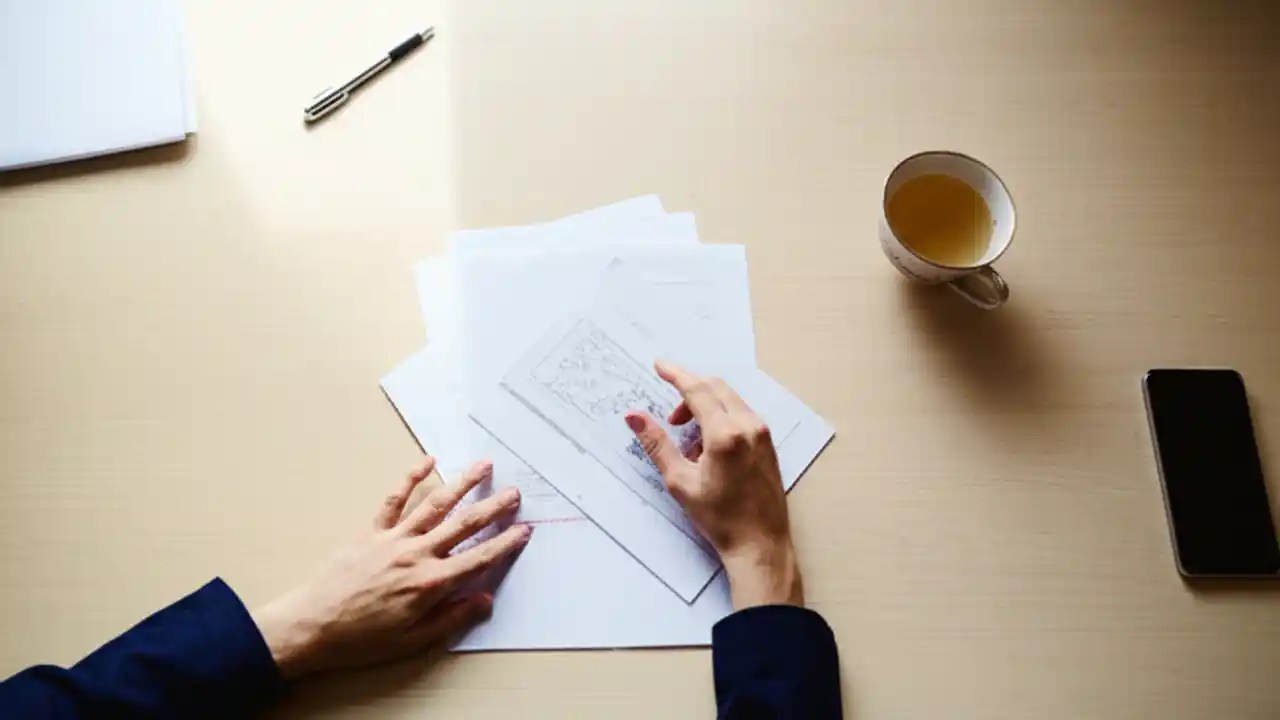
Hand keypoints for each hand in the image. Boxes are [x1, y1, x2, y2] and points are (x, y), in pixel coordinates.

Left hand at [252, 457, 530, 678]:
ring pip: (436, 505)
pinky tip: (428, 462)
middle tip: (515, 492)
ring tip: (483, 466)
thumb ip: (452, 618)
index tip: (524, 530)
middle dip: (493, 507)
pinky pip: (394, 500)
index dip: (505, 544)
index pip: (479, 559)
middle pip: (464, 525)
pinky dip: (411, 479)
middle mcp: (417, 554)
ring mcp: (394, 539)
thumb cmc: (362, 640)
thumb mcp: (413, 641)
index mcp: (431, 584)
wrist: (313, 625)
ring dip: (462, 483)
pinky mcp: (371, 532)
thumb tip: (485, 599)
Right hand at [624, 360, 802, 608]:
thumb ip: (657, 444)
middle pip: (715, 388)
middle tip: (670, 417)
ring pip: (729, 399)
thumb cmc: (721, 519)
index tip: (659, 364)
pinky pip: (741, 414)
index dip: (676, 374)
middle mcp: (748, 427)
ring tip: (688, 442)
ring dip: (705, 406)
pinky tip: (708, 446)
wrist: (760, 543)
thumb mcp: (680, 482)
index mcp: (725, 435)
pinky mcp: (768, 443)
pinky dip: (721, 417)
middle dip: (688, 392)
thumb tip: (634, 418)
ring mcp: (762, 433)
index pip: (697, 390)